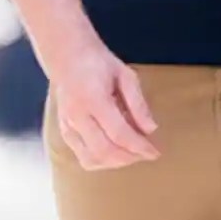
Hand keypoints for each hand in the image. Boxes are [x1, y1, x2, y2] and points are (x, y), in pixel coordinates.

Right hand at [48, 35, 159, 170]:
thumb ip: (138, 103)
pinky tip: (115, 153)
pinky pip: (83, 157)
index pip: (119, 133)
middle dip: (130, 158)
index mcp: (93, 99)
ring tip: (132, 154)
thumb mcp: (126, 75)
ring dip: (116, 163)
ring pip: (92, 159)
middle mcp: (77, 116)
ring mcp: (67, 126)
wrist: (67, 56)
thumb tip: (151, 130)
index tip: (155, 152)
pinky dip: (102, 161)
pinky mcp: (64, 132)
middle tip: (146, 153)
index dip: (139, 147)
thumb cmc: (99, 63)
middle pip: (105, 151)